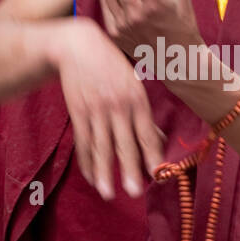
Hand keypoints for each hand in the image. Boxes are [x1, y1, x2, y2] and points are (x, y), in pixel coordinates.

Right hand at [57, 19, 162, 198]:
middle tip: (134, 192)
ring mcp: (96, 111)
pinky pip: (83, 142)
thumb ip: (144, 115)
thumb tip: (160, 141)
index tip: (158, 175)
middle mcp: (117, 106)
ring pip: (101, 147)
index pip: (146, 133)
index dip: (152, 155)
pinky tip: (91, 177)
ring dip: (104, 172)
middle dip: (129, 169)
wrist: (78, 47)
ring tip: (108, 193)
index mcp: (136, 99)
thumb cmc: (112, 67)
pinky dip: (86, 162)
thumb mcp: (133, 85)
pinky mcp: (78, 113)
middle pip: (124, 143)